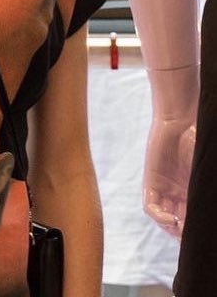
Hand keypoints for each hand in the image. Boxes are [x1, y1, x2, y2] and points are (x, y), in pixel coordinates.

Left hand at [143, 115, 195, 236]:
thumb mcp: (204, 171)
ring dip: (172, 228)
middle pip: (179, 224)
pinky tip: (170, 218)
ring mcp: (165, 190)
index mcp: (194, 193)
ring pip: (164, 219)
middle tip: (193, 236)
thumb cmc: (200, 142)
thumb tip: (207, 205)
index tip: (205, 235)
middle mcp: (180, 195)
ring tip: (181, 227)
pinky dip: (159, 216)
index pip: (193, 220)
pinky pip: (150, 207)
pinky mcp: (151, 182)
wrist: (181, 121)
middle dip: (185, 234)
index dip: (197, 230)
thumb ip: (203, 188)